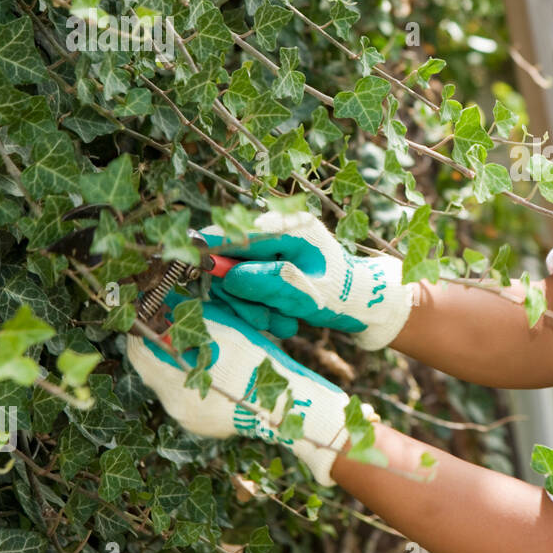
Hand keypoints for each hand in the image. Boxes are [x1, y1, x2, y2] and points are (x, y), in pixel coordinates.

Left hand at [124, 293, 379, 485]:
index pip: (140, 350)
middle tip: (161, 322)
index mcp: (180, 381)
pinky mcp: (198, 424)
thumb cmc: (263, 365)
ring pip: (163, 382)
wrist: (291, 406)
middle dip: (152, 343)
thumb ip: (196, 320)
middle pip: (147, 367)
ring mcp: (186, 417)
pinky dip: (185, 378)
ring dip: (168, 360)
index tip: (146, 310)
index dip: (140, 327)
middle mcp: (176, 404)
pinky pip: (181, 396)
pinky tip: (204, 366)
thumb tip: (168, 301)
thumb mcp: (229, 334)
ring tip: (184, 342)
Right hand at [199, 210, 414, 350]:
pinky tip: (283, 320)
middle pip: (227, 259)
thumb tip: (225, 276)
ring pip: (234, 278)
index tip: (194, 275)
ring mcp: (269, 248)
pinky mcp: (266, 264)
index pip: (232, 233)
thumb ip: (267, 282)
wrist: (359, 303)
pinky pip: (246, 286)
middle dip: (239, 295)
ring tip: (283, 324)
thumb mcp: (305, 293)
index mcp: (288, 228)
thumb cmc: (339, 294)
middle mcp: (274, 232)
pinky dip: (259, 307)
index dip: (207, 254)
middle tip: (263, 321)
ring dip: (253, 307)